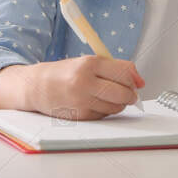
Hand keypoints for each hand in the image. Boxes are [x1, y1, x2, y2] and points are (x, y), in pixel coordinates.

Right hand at [29, 55, 144, 119]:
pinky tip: (96, 103)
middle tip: (129, 94)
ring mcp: (82, 101)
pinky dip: (105, 111)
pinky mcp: (79, 115)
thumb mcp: (88, 62)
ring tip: (109, 97)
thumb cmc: (65, 73)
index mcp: (89, 63)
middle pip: (123, 92)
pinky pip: (104, 115)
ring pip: (116, 107)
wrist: (37, 86)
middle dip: (130, 95)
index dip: (135, 79)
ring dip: (119, 104)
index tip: (137, 83)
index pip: (124, 72)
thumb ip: (115, 68)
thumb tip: (140, 82)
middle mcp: (85, 82)